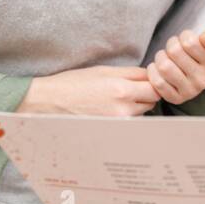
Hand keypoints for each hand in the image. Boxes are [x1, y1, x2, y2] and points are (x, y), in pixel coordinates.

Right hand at [18, 65, 157, 115]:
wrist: (49, 103)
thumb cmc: (74, 83)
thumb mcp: (104, 71)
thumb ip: (131, 73)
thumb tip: (150, 75)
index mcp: (122, 90)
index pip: (155, 89)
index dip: (152, 82)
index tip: (145, 80)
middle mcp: (122, 110)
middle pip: (151, 102)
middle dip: (145, 94)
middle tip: (129, 88)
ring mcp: (117, 124)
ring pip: (140, 113)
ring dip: (135, 106)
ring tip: (114, 99)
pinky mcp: (111, 133)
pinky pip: (128, 122)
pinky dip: (125, 116)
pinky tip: (109, 110)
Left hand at [146, 28, 204, 104]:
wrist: (200, 76)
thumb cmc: (204, 55)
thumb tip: (204, 39)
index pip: (190, 43)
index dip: (184, 36)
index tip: (186, 40)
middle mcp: (202, 80)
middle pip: (174, 52)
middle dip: (171, 45)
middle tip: (174, 47)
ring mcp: (189, 91)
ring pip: (164, 66)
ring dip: (160, 57)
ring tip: (166, 57)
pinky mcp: (175, 98)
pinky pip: (157, 81)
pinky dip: (153, 71)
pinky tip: (158, 68)